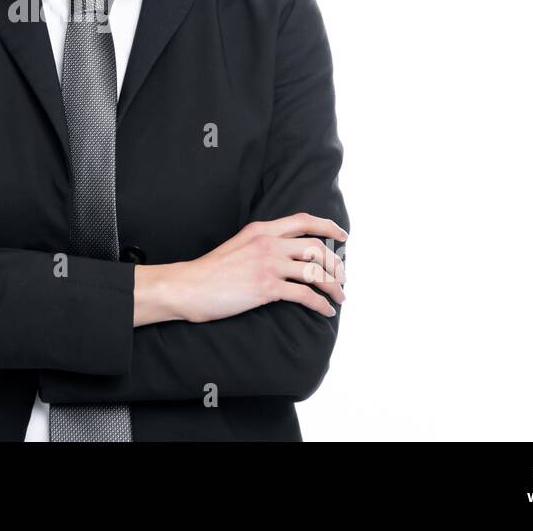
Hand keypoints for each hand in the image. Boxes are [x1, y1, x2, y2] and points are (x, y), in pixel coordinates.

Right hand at [166, 212, 346, 322]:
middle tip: (343, 277)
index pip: (303, 220)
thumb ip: (261, 243)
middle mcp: (267, 243)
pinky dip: (321, 304)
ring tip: (340, 297)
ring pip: (315, 272)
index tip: (343, 236)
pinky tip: (326, 311)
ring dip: (334, 286)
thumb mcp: (238, 245)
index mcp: (261, 230)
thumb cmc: (210, 271)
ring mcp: (267, 264)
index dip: (328, 227)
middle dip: (336, 263)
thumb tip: (285, 253)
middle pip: (316, 248)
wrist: (188, 286)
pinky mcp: (266, 287)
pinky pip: (305, 295)